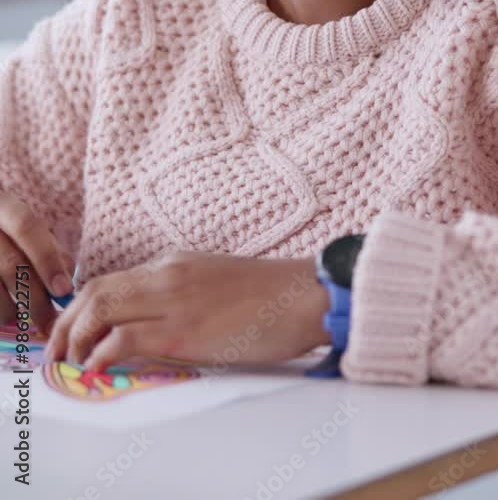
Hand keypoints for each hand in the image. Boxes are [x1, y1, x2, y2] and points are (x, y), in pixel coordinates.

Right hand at [0, 192, 73, 332]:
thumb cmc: (3, 229)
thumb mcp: (22, 224)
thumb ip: (47, 245)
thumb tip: (67, 276)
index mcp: (0, 203)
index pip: (26, 227)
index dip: (47, 259)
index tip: (63, 290)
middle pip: (11, 264)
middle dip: (35, 298)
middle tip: (50, 321)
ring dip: (11, 311)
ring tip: (21, 318)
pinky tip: (4, 317)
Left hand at [44, 252, 329, 370]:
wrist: (303, 295)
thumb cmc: (269, 295)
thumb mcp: (214, 282)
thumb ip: (181, 293)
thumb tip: (155, 321)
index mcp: (174, 264)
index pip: (109, 281)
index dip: (78, 309)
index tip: (70, 334)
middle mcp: (166, 275)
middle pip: (95, 291)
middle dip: (64, 324)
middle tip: (57, 354)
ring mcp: (174, 301)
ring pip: (100, 309)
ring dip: (75, 339)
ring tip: (71, 365)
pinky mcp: (185, 331)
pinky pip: (125, 338)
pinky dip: (100, 355)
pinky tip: (97, 370)